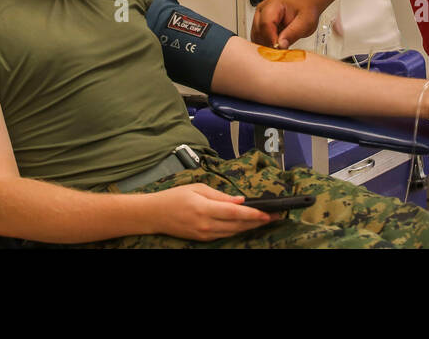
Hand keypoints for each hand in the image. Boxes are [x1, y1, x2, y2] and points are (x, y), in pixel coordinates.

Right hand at [148, 184, 272, 240]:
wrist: (155, 215)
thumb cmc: (175, 197)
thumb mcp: (197, 189)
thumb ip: (220, 196)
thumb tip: (240, 199)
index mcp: (204, 209)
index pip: (234, 213)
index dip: (252, 214)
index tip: (267, 212)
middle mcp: (206, 225)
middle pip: (238, 225)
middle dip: (258, 221)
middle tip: (274, 216)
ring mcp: (205, 234)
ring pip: (234, 232)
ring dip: (250, 226)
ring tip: (265, 220)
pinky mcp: (203, 239)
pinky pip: (225, 235)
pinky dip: (238, 230)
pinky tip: (247, 225)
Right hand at [250, 0, 319, 49]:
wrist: (304, 5)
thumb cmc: (304, 10)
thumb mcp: (305, 22)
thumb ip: (293, 33)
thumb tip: (281, 45)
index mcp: (273, 5)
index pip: (265, 23)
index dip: (271, 39)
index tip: (279, 48)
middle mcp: (262, 10)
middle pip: (258, 31)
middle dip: (268, 44)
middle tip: (281, 51)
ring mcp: (259, 17)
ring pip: (255, 36)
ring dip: (266, 45)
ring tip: (280, 48)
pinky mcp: (258, 25)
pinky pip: (257, 38)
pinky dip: (265, 45)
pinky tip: (275, 46)